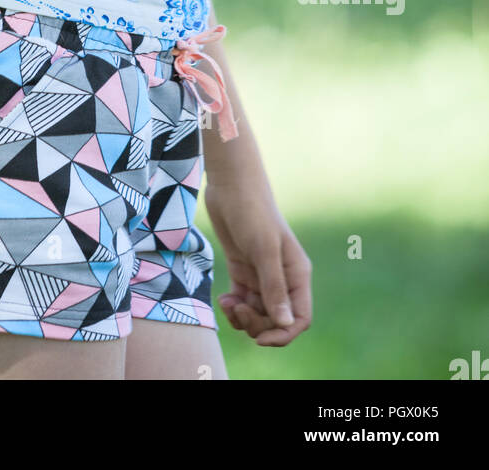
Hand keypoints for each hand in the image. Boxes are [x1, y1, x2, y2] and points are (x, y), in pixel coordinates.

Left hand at [203, 179, 311, 345]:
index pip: (299, 318)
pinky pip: (243, 301)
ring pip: (258, 313)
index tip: (259, 338)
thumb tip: (284, 324)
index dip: (283, 334)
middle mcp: (282, 278)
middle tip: (237, 310)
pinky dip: (234, 307)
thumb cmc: (252, 212)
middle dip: (257, 325)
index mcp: (297, 274)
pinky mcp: (243, 269)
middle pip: (276, 320)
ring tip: (228, 304)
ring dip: (243, 317)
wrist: (231, 185)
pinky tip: (224, 299)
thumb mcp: (263, 250)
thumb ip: (274, 287)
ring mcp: (262, 274)